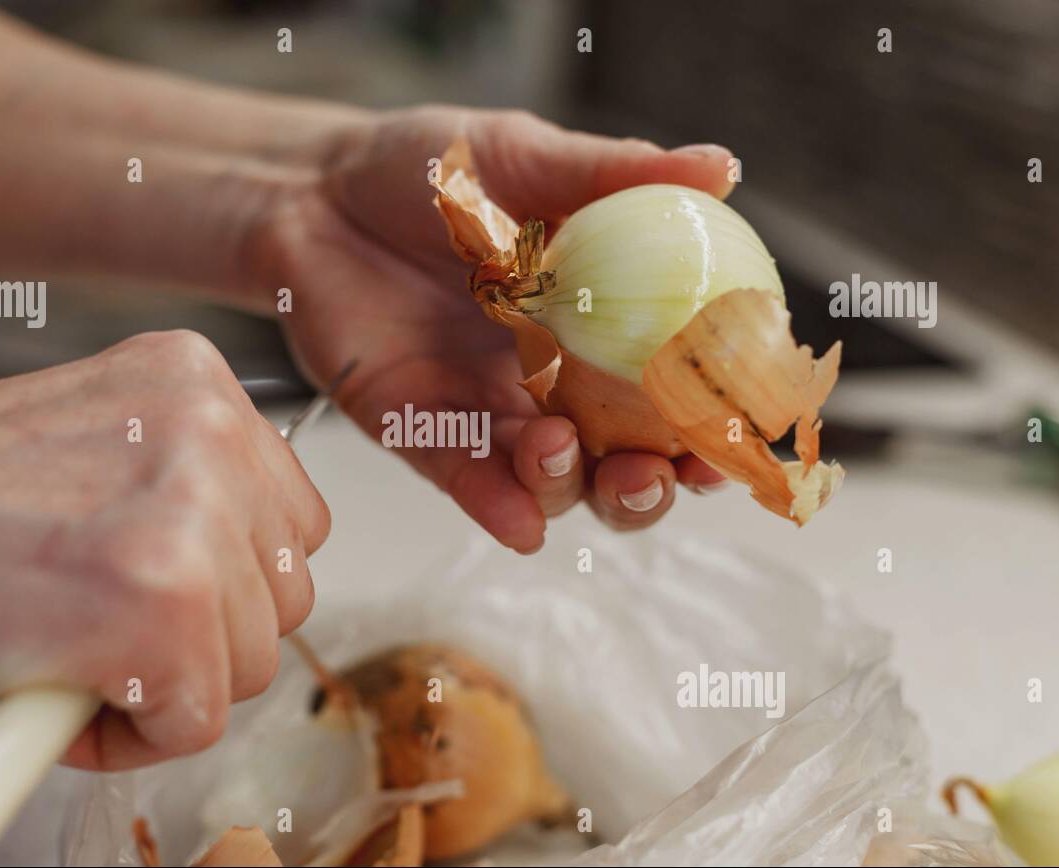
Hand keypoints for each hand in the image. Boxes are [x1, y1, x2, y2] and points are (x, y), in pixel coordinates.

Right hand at [0, 331, 328, 769]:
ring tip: (69, 652)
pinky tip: (53, 687)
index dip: (226, 582)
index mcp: (195, 382)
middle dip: (204, 638)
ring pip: (251, 661)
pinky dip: (129, 737)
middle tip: (104, 633)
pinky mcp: (162, 603)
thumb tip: (252, 565)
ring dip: (165, 685)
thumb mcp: (94, 448)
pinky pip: (197, 719)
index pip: (292, 519)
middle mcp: (208, 429)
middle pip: (286, 592)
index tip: (153, 594)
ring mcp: (192, 511)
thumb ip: (189, 489)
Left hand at [265, 106, 731, 552]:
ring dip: (573, 487)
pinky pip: (469, 481)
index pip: (675, 391)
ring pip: (553, 483)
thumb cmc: (428, 169)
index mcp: (600, 324)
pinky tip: (521, 520)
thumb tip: (722, 169)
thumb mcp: (524, 157)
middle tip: (661, 473)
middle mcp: (556, 381)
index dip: (714, 422)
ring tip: (557, 448)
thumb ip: (614, 174)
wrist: (316, 189)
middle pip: (624, 461)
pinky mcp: (424, 433)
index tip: (742, 433)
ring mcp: (491, 413)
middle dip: (653, 486)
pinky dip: (498, 506)